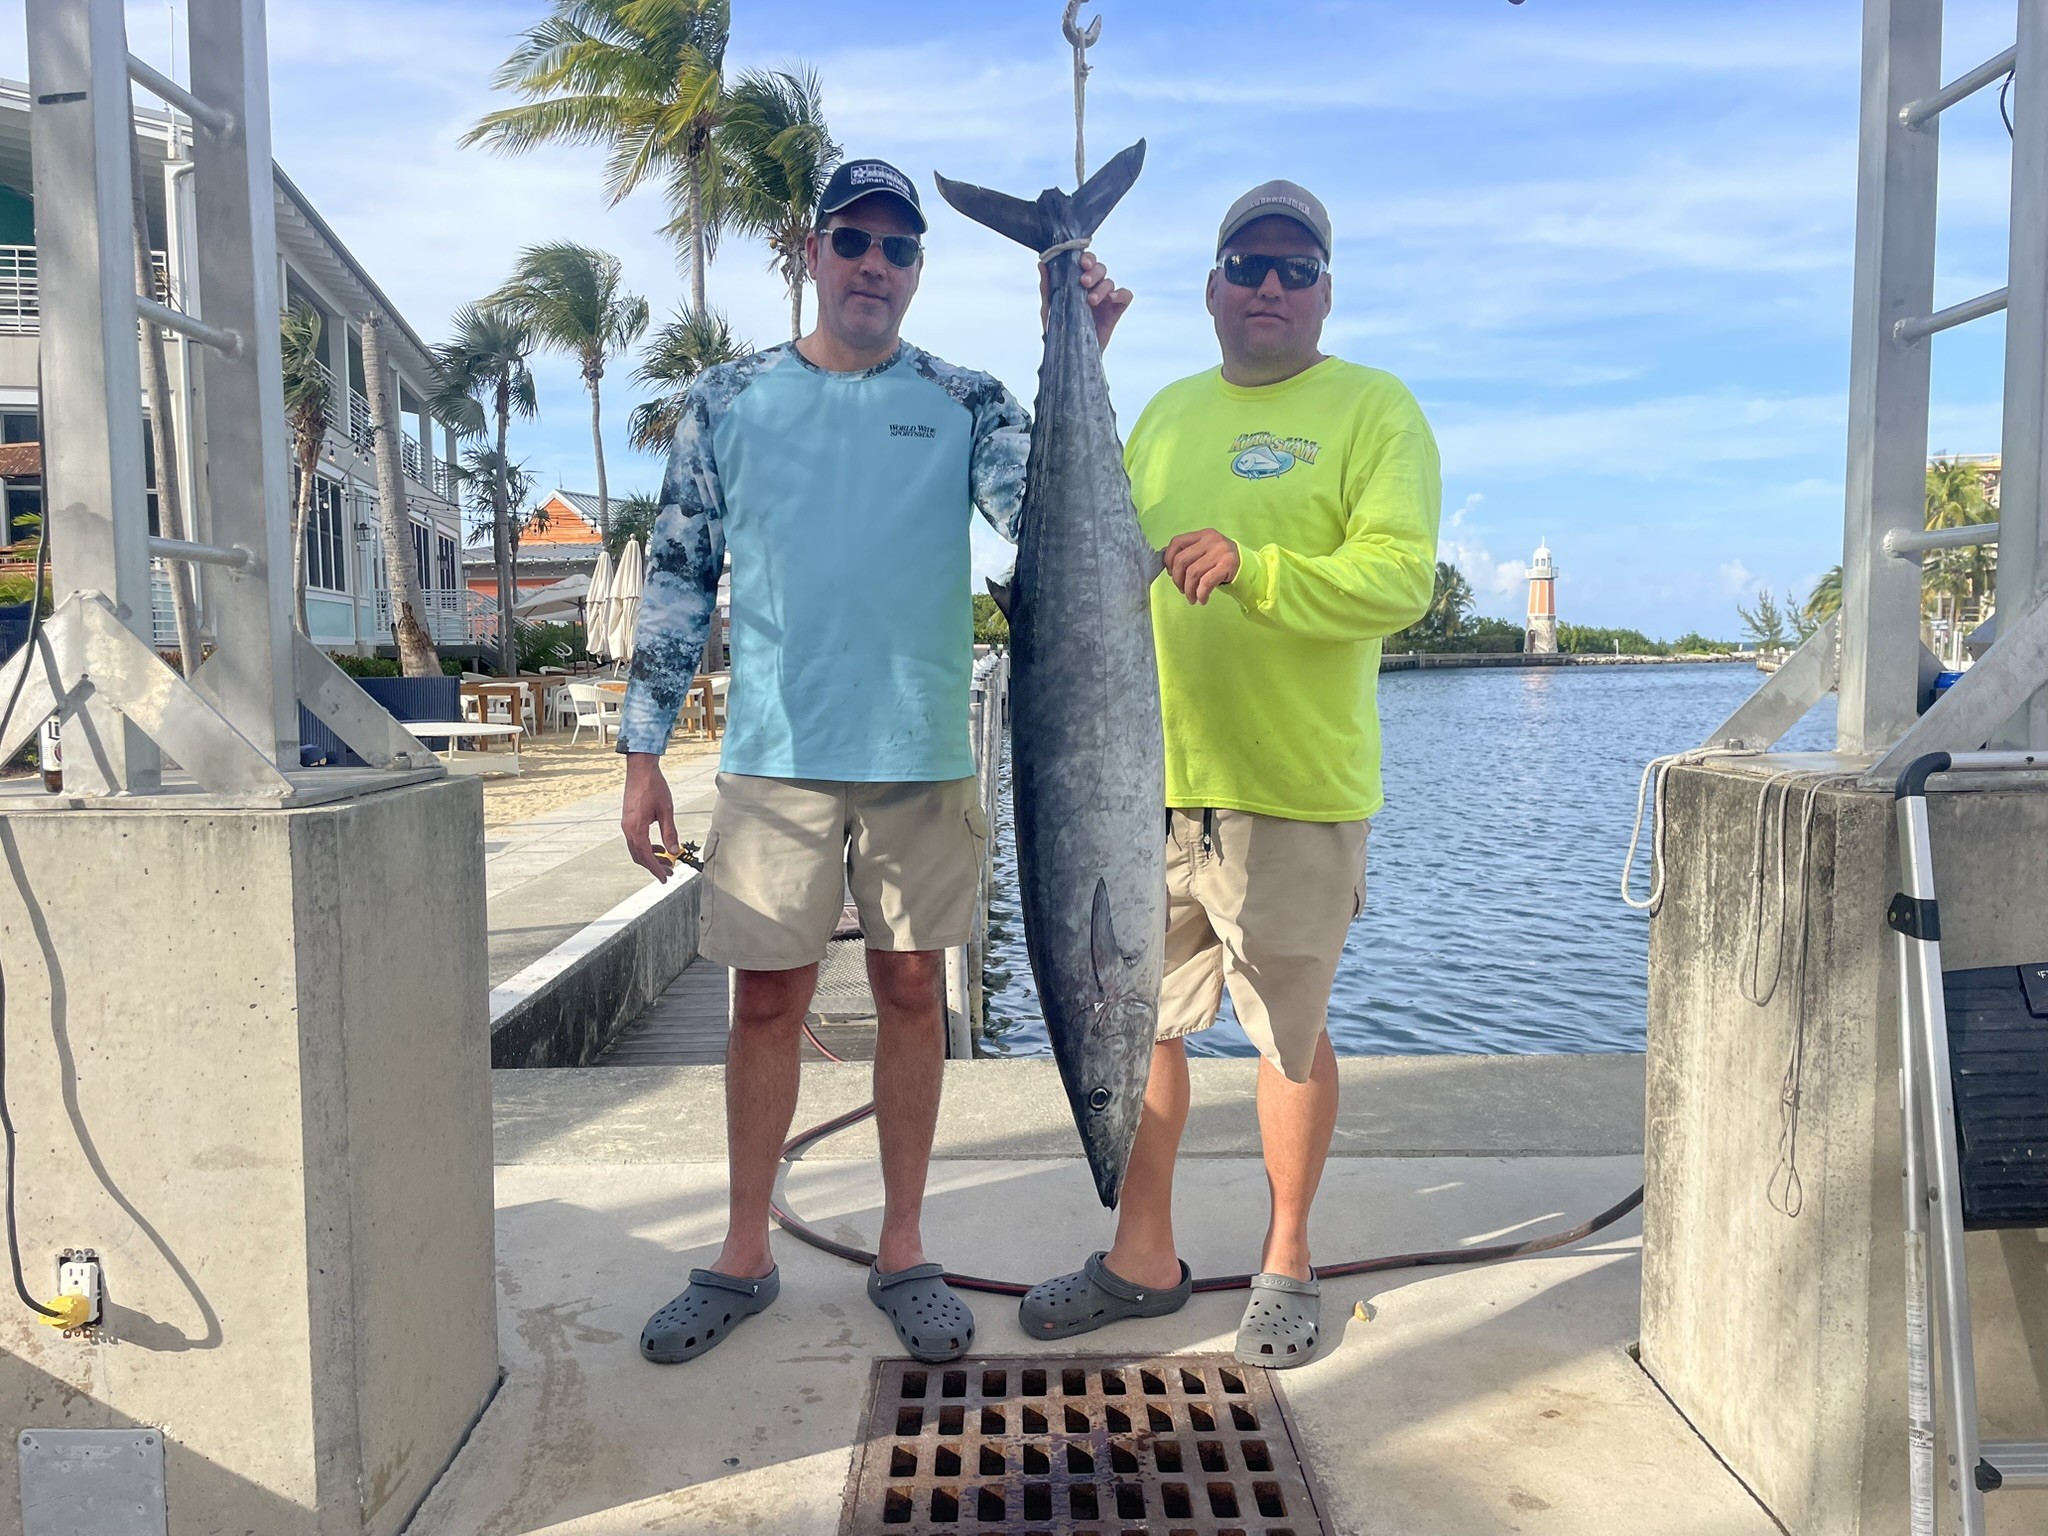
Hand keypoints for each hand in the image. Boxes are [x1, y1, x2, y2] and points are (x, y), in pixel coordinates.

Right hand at [622, 752, 679, 882]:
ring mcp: (626, 824)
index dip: (655, 869)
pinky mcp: (629, 820)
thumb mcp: (666, 810)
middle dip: (653, 866)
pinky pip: (635, 840)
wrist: (640, 769)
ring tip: (666, 861)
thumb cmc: (653, 786)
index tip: (664, 878)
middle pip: (639, 855)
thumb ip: (670, 833)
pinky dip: (646, 847)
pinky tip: (658, 847)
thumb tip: (675, 851)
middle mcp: (628, 828)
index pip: (646, 856)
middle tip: (668, 872)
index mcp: (636, 827)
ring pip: (636, 849)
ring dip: (650, 857)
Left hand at [1040, 252, 1133, 350]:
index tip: (1081, 264)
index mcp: (1078, 282)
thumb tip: (1042, 264)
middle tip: (1084, 282)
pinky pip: (1125, 296)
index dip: (1086, 258)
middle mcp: (1093, 287)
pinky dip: (1121, 294)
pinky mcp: (1115, 311)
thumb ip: (1047, 287)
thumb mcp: (1049, 308)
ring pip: (1109, 282)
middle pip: (1100, 268)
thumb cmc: (1059, 329)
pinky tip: (1111, 299)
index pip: (1086, 262)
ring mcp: (1105, 299)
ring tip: (1091, 301)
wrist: (1069, 353)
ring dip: (1102, 287)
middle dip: (1093, 272)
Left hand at [1163, 529, 1240, 605]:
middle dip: (1177, 580)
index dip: (1169, 560)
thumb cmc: (1220, 563)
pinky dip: (1201, 594)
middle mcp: (1211, 540)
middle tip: (1182, 590)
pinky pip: (1206, 582)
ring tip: (1191, 598)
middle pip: (1182, 560)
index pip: (1176, 542)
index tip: (1171, 574)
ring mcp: (1220, 551)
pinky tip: (1202, 599)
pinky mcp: (1228, 565)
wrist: (1247, 567)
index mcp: (1202, 535)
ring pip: (1193, 573)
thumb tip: (1169, 568)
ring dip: (1189, 590)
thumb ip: (1189, 555)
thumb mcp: (1205, 553)